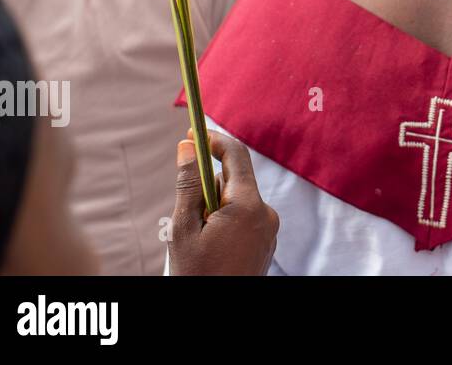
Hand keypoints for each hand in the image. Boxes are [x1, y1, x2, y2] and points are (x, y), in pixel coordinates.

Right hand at [169, 131, 278, 275]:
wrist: (215, 320)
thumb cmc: (197, 276)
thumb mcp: (183, 228)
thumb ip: (187, 185)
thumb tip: (187, 147)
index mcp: (249, 207)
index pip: (235, 155)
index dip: (212, 140)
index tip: (190, 132)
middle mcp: (266, 214)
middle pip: (232, 180)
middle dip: (205, 187)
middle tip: (183, 213)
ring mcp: (269, 230)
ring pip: (235, 202)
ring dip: (211, 209)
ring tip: (195, 241)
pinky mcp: (265, 242)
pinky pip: (242, 220)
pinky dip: (221, 223)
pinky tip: (207, 249)